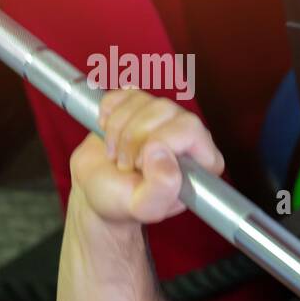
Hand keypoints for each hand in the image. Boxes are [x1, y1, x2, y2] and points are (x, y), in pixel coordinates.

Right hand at [69, 88, 224, 224]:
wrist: (96, 190)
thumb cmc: (123, 201)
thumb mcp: (144, 207)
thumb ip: (162, 188)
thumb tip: (162, 154)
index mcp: (203, 161)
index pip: (190, 129)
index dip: (159, 142)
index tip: (141, 165)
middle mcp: (189, 134)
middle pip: (165, 109)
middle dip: (133, 137)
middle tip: (125, 164)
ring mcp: (165, 118)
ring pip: (144, 100)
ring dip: (118, 129)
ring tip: (116, 155)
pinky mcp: (140, 107)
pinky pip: (125, 93)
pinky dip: (108, 112)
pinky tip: (108, 132)